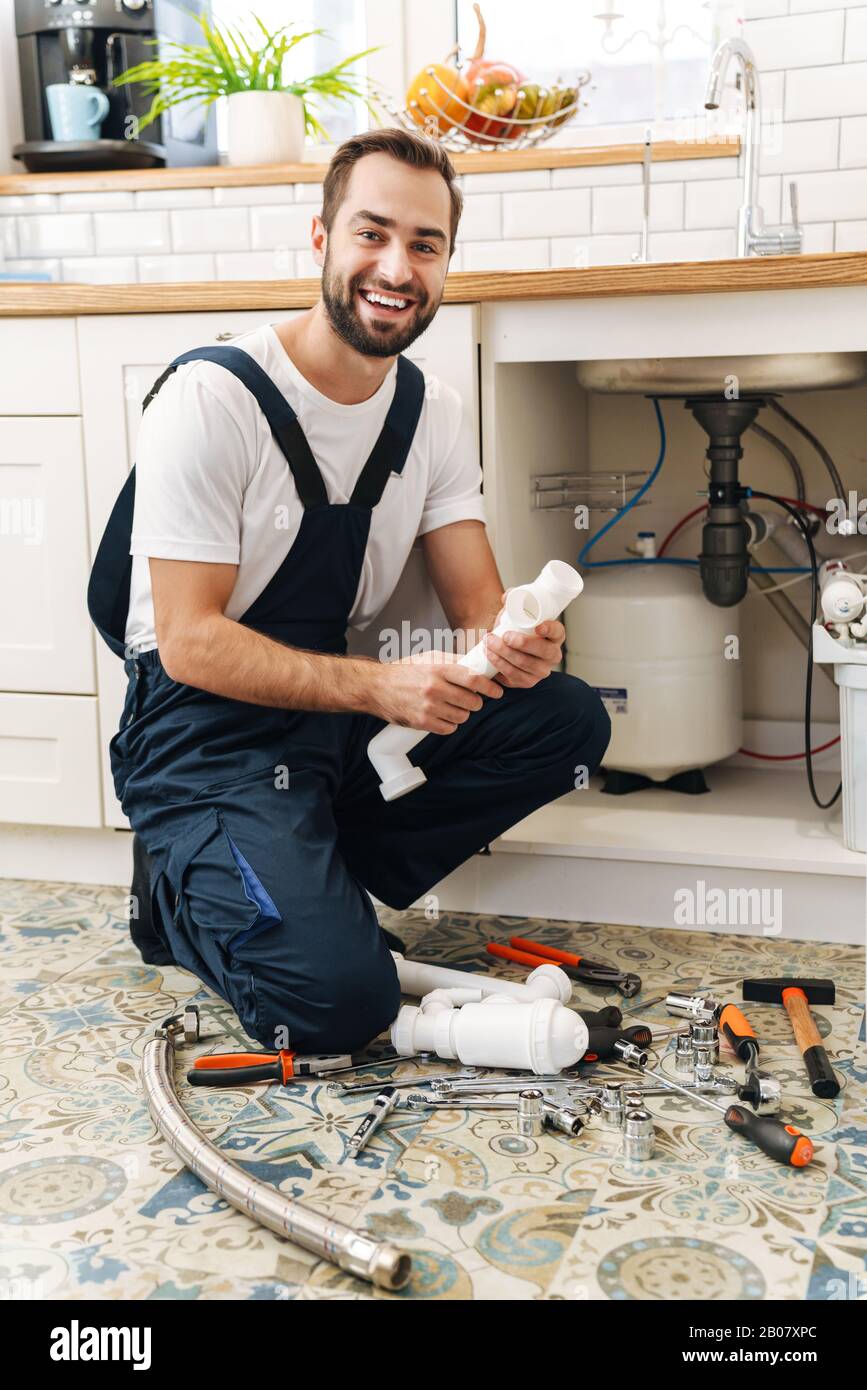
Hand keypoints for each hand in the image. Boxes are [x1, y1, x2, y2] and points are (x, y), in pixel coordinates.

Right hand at [369, 647, 503, 734]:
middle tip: (471, 699)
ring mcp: (428, 707)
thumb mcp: (428, 658)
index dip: (489, 687)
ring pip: (462, 716)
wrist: (376, 687)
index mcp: (438, 669)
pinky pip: (449, 728)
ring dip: (462, 713)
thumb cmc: (404, 671)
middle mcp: (434, 688)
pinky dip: (449, 724)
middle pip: (472, 701)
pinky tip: (442, 716)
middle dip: (476, 702)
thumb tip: (477, 663)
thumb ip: (453, 661)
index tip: (497, 692)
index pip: (473, 679)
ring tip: (451, 706)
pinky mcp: (421, 722)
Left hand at [484, 589, 565, 688]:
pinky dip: (499, 665)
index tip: (538, 627)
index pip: (557, 632)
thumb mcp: (516, 613)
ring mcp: (541, 670)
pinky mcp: (527, 682)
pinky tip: (490, 655)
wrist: (504, 648)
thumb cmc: (515, 629)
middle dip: (523, 644)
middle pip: (543, 652)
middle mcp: (552, 655)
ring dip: (505, 654)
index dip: (549, 630)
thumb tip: (507, 597)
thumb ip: (513, 601)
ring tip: (490, 642)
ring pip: (525, 665)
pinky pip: (514, 676)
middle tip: (505, 636)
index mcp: (555, 636)